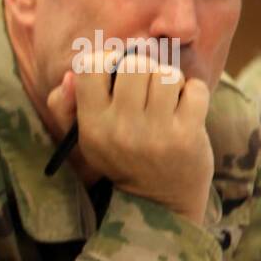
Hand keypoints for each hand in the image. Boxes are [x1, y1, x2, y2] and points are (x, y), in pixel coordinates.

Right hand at [46, 45, 212, 224]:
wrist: (158, 201)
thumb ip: (66, 105)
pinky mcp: (187, 136)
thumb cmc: (121, 157)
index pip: (91, 67)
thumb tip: (69, 75)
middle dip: (143, 69)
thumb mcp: (87, 137)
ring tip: (165, 98)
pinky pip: (194, 88)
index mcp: (92, 126)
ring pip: (165, 74)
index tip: (115, 70)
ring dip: (169, 81)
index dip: (106, 59)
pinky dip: (193, 92)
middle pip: (134, 64)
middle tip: (145, 86)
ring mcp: (155, 133)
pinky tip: (185, 107)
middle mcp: (121, 128)